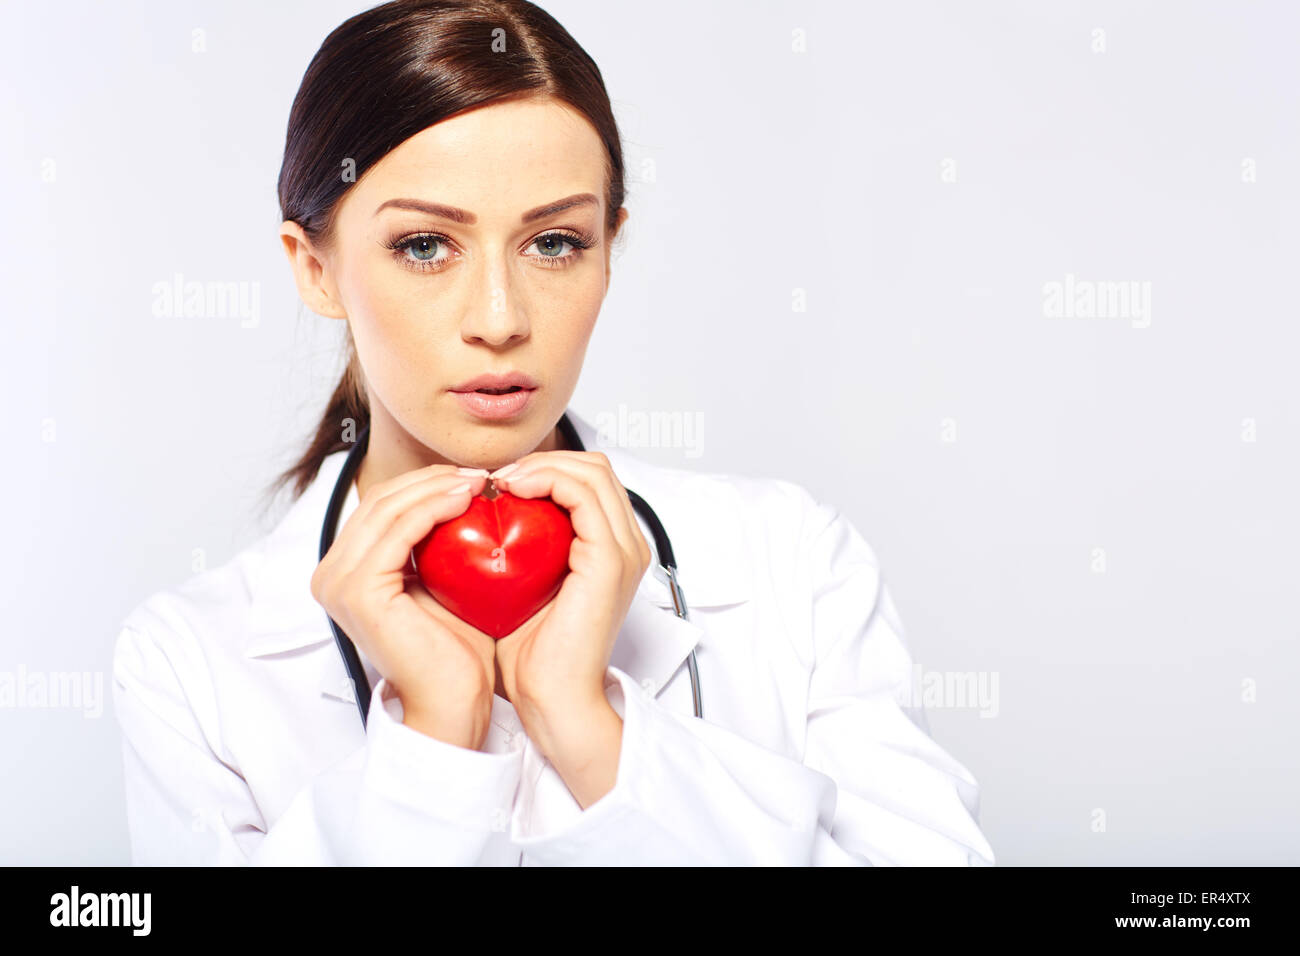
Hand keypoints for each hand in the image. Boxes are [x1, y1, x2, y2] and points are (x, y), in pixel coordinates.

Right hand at [310, 461, 496, 749]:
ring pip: (389, 509)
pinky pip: (399, 531)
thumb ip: (437, 545)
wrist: (453, 703)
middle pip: (381, 501)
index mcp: (343, 571)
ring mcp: (338, 582)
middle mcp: (329, 575)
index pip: (382, 507)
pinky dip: (434, 507)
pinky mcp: (359, 591)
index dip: (425, 483)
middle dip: (431, 479)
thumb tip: (464, 492)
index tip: (472, 477)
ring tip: (479, 481)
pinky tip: (466, 498)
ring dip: (436, 486)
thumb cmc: (456, 651)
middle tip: (479, 473)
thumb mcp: (442, 583)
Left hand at [491, 451, 651, 757]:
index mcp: (611, 550)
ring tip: (499, 483)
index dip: (544, 468)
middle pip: (595, 466)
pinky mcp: (610, 560)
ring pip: (591, 470)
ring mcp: (623, 551)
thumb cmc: (531, 655)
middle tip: (495, 478)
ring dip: (541, 464)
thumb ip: (515, 551)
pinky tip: (509, 492)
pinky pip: (582, 494)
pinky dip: (545, 480)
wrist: (553, 699)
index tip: (496, 484)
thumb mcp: (519, 588)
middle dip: (543, 459)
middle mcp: (627, 545)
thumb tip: (474, 518)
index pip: (587, 480)